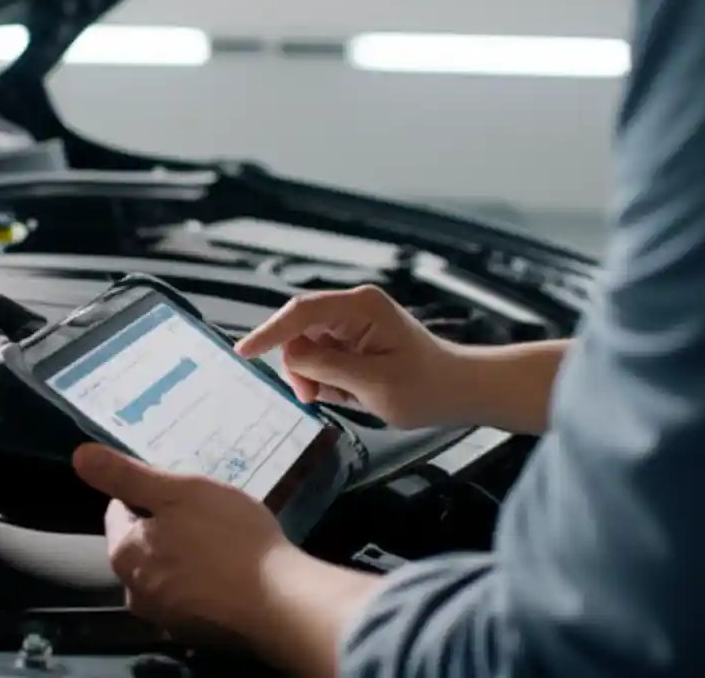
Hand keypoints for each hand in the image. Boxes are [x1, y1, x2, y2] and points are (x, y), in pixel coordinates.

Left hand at [71, 443, 300, 646]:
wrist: (281, 603)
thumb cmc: (228, 538)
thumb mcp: (177, 491)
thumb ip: (126, 476)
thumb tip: (78, 456)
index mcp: (123, 556)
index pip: (118, 514)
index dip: (148, 496)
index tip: (180, 492)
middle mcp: (135, 593)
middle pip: (142, 547)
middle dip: (166, 528)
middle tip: (204, 514)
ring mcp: (167, 618)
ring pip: (165, 574)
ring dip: (184, 557)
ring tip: (220, 541)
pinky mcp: (197, 633)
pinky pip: (191, 597)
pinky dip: (203, 583)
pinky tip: (230, 572)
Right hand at [235, 285, 463, 428]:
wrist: (460, 391)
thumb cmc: (428, 388)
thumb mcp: (373, 384)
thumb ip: (325, 368)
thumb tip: (289, 357)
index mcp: (360, 307)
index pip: (300, 313)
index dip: (269, 332)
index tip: (244, 352)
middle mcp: (353, 308)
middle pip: (298, 330)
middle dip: (298, 365)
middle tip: (312, 397)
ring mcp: (352, 323)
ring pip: (307, 347)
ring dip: (313, 376)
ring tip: (343, 397)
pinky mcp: (354, 340)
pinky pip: (322, 357)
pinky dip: (326, 378)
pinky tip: (350, 392)